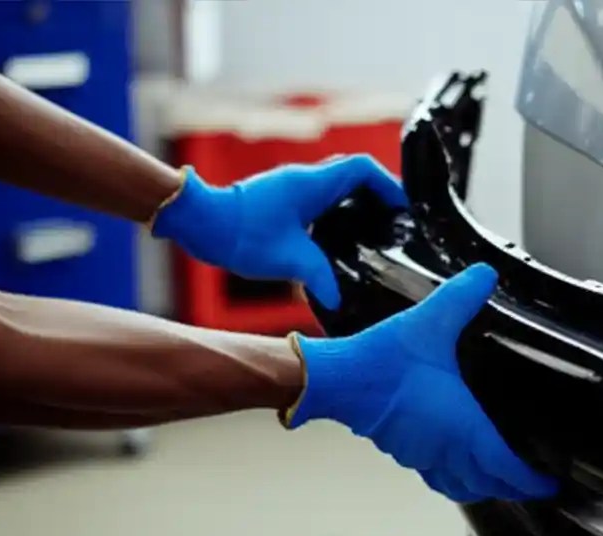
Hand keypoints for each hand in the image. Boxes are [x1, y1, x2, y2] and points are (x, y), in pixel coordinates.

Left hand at [150, 154, 406, 309]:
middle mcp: (304, 178)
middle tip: (392, 219)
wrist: (200, 223)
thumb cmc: (240, 236)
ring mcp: (291, 185)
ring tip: (372, 227)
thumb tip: (337, 300)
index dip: (388, 184)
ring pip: (336, 183)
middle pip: (354, 173)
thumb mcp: (289, 261)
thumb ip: (320, 278)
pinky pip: (319, 193)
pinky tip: (338, 234)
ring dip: (356, 199)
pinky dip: (336, 207)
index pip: (363, 168)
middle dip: (377, 192)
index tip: (402, 207)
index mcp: (312, 184)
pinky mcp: (281, 195)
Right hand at [283, 263, 558, 502]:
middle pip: (486, 484)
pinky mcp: (400, 448)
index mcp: (463, 429)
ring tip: (495, 477)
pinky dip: (452, 474)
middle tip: (529, 482)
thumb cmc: (381, 362)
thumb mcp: (430, 323)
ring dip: (480, 485)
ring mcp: (420, 453)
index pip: (506, 470)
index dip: (531, 481)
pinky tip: (450, 457)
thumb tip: (486, 275)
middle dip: (511, 488)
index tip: (548, 483)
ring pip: (458, 484)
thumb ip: (461, 299)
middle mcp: (445, 449)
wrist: (336, 379)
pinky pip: (434, 473)